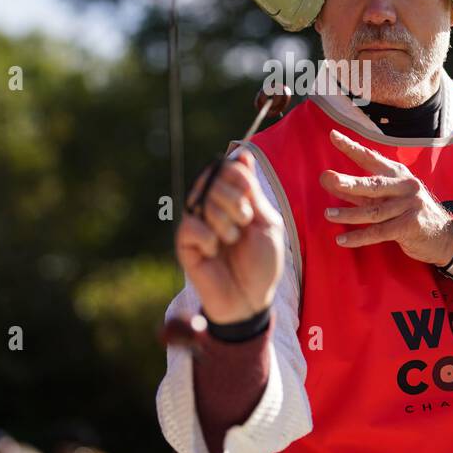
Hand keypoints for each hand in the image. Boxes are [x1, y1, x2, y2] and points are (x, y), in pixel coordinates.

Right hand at [175, 149, 284, 324]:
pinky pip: (190, 225)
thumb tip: (242, 153)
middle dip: (234, 199)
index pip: (226, 167)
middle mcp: (213, 206)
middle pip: (212, 178)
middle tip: (245, 222)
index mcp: (234, 198)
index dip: (236, 174)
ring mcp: (198, 223)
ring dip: (224, 220)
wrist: (251, 299)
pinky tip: (214, 251)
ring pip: (201, 200)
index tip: (249, 192)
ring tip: (232, 240)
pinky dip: (207, 237)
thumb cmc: (263, 263)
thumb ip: (252, 191)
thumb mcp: (266, 223)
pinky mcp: (186, 243)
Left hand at [320, 130, 452, 266]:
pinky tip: (342, 239)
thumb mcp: (384, 199)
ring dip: (348, 214)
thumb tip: (328, 181)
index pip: (371, 158)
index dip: (352, 147)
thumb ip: (358, 191)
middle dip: (348, 181)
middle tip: (326, 177)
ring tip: (328, 215)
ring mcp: (410, 205)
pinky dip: (359, 237)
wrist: (443, 238)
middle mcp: (405, 186)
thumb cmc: (408, 215)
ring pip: (373, 211)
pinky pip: (380, 231)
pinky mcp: (411, 225)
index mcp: (398, 174)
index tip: (333, 136)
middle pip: (372, 184)